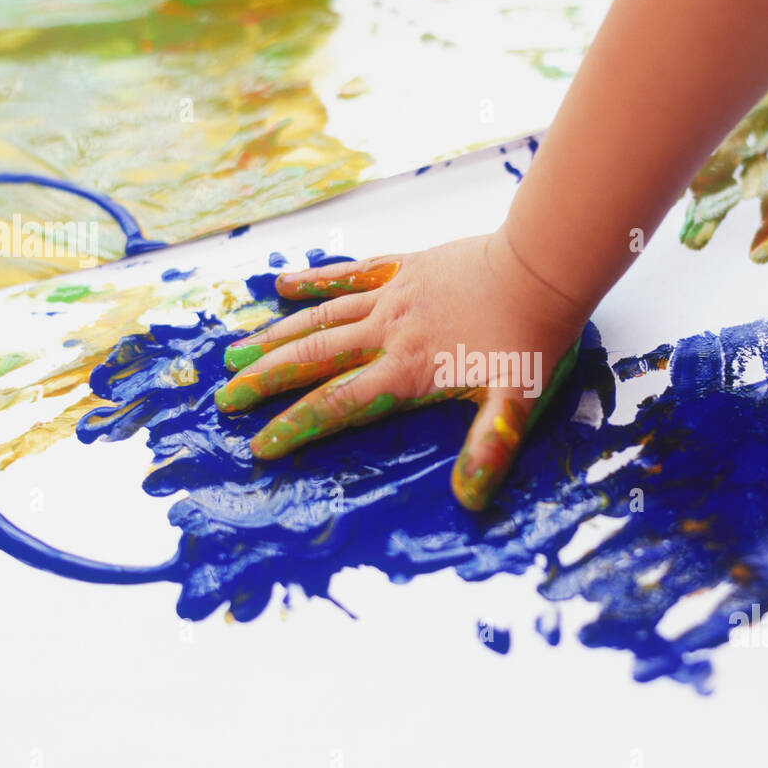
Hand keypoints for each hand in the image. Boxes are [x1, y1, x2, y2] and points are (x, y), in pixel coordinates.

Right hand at [215, 230, 588, 509]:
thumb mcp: (517, 402)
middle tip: (225, 398)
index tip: (259, 445)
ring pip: (321, 318)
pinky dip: (315, 280)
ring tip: (237, 351)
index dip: (296, 427)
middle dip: (267, 382)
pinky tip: (283, 284)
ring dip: (277, 336)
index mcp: (407, 371)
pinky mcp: (405, 267)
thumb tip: (468, 500)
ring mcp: (393, 297)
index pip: (338, 405)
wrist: (541, 267)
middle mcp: (388, 334)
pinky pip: (349, 273)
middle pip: (314, 359)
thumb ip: (489, 447)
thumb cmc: (531, 337)